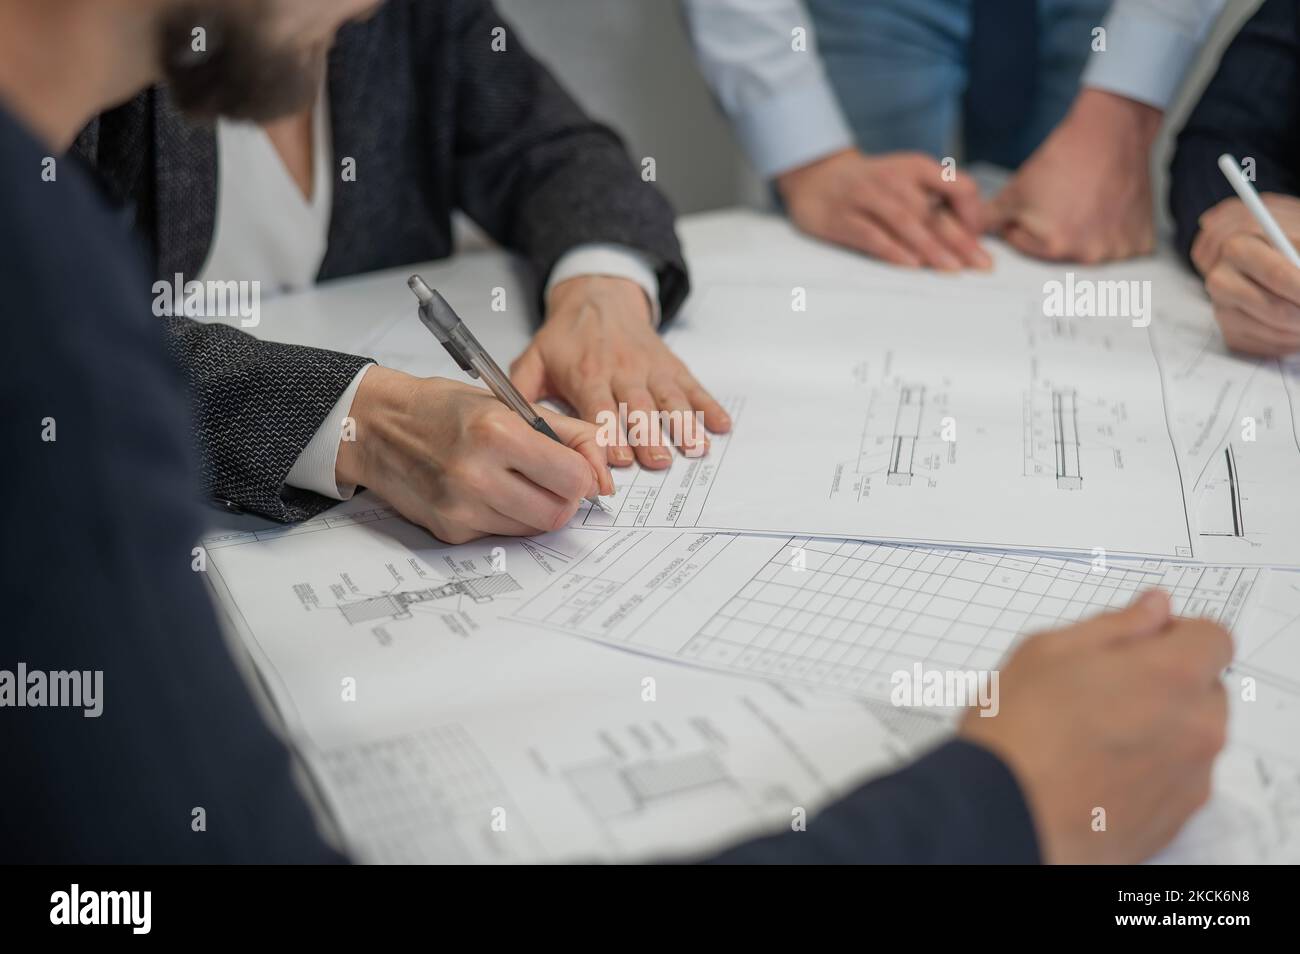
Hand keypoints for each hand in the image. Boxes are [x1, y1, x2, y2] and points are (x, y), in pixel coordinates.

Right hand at [336, 367, 612, 543]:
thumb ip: (566, 432)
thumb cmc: (442, 409)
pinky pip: (502, 533)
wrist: (377, 427)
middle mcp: (477, 474)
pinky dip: (506, 516)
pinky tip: (487, 491)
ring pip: (533, 529)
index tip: (577, 468)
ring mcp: (461, 508)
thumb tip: (603, 468)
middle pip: (558, 513)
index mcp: (497, 434)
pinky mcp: (451, 530)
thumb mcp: (508, 404)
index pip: (573, 478)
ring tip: (517, 480)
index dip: (584, 475)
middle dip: (565, 497)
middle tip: (551, 478)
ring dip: (537, 508)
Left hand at [509, 275, 730, 468]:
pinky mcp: (671, 366)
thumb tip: (506, 423)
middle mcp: (622, 371)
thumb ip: (520, 391)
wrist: (599, 294)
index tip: (619, 459)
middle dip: (649, 435)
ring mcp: (650, 368)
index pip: (599, 408)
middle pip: (638, 407)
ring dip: (683, 424)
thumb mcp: (535, 357)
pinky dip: (709, 406)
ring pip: (669, 399)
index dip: (610, 434)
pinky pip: (693, 387)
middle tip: (658, 461)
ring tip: (695, 448)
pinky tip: (721, 424)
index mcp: (588, 373)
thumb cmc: (567, 337)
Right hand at [776, 148, 990, 269]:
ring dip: (931, 247)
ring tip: (952, 269)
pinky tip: (911, 265)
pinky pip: (871, 235)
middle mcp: (893, 179)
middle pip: (933, 211)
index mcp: (916, 168)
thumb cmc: (872, 186)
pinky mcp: (842, 218)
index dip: (973, 214)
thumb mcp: (907, 179)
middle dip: (960, 240)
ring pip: (905, 223)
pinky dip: (893, 250)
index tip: (980, 240)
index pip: (958, 186)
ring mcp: (865, 198)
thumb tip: (972, 236)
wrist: (817, 178)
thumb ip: (936, 200)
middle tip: (981, 265)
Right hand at [960, 591, 1231, 863]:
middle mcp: (1196, 728)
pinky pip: (1176, 781)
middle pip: (1204, 689)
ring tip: (1093, 737)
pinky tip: (1097, 771)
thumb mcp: (1048, 651)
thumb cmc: (1016, 732)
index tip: (1140, 644)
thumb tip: (1152, 609)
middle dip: (1167, 684)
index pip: (1212, 638)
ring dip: (1159, 728)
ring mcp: (1189, 779)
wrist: (1002, 814)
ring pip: (1191, 737)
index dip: (1174, 635)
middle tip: (1103, 691)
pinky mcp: (1174, 819)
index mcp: (1171, 675)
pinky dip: (1149, 771)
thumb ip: (1114, 626)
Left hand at [988, 89, 1159, 262]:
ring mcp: (1118, 249)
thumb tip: (970, 234)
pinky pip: (1120, 247)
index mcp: (1055, 246)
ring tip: (1088, 202)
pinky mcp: (1141, 241)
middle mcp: (1089, 254)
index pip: (1022, 246)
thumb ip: (988, 219)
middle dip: (1052, 230)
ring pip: (1087, 249)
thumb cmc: (1065, 159)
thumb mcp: (1015, 190)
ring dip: (1084, 233)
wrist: (1111, 132)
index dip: (1024, 222)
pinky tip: (1108, 209)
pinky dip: (1113, 233)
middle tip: (1065, 200)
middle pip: (1055, 253)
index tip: (1040, 203)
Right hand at [1192, 194, 1299, 355]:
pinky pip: (1268, 347)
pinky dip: (1291, 341)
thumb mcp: (1296, 238)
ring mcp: (1222, 310)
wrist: (1256, 254)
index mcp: (1237, 248)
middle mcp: (1221, 280)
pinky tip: (1297, 325)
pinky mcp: (1230, 333)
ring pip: (1275, 332)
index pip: (1277, 274)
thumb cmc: (1284, 244)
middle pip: (1276, 310)